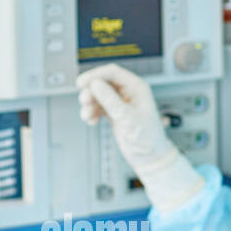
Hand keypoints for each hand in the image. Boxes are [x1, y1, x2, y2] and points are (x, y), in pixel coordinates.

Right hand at [76, 64, 205, 210]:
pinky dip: (92, 113)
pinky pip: (98, 107)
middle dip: (91, 92)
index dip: (95, 75)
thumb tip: (95, 84)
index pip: (112, 73)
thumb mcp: (127, 118)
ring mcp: (120, 103)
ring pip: (98, 96)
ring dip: (90, 104)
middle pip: (103, 83)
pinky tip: (91, 122)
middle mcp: (128, 93)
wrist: (149, 158)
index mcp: (136, 87)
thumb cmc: (146, 138)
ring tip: (87, 116)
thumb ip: (111, 100)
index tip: (81, 83)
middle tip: (84, 102)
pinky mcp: (114, 114)